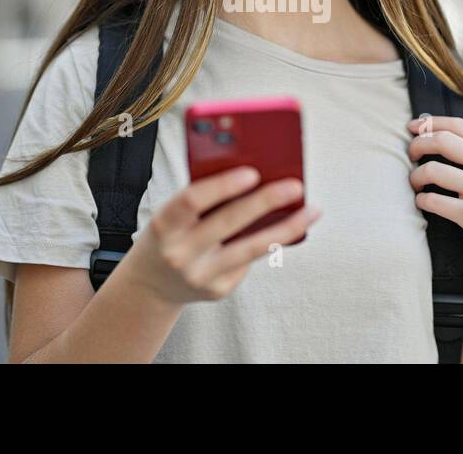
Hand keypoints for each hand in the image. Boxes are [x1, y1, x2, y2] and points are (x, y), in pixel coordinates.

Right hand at [122, 166, 320, 306]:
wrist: (150, 283)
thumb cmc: (169, 234)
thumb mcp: (172, 213)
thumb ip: (203, 196)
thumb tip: (255, 174)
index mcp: (163, 225)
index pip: (192, 200)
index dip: (222, 186)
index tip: (253, 172)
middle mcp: (179, 253)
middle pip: (228, 223)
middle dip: (265, 202)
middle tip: (295, 186)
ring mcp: (199, 276)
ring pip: (251, 249)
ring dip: (287, 228)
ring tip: (312, 210)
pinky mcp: (218, 290)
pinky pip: (248, 261)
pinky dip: (266, 242)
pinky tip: (282, 229)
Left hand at [406, 116, 462, 293]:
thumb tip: (439, 131)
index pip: (458, 125)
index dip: (430, 122)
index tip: (414, 126)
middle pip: (442, 141)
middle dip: (417, 145)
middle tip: (410, 154)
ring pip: (432, 170)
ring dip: (415, 176)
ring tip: (415, 183)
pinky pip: (432, 200)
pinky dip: (421, 200)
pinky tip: (423, 202)